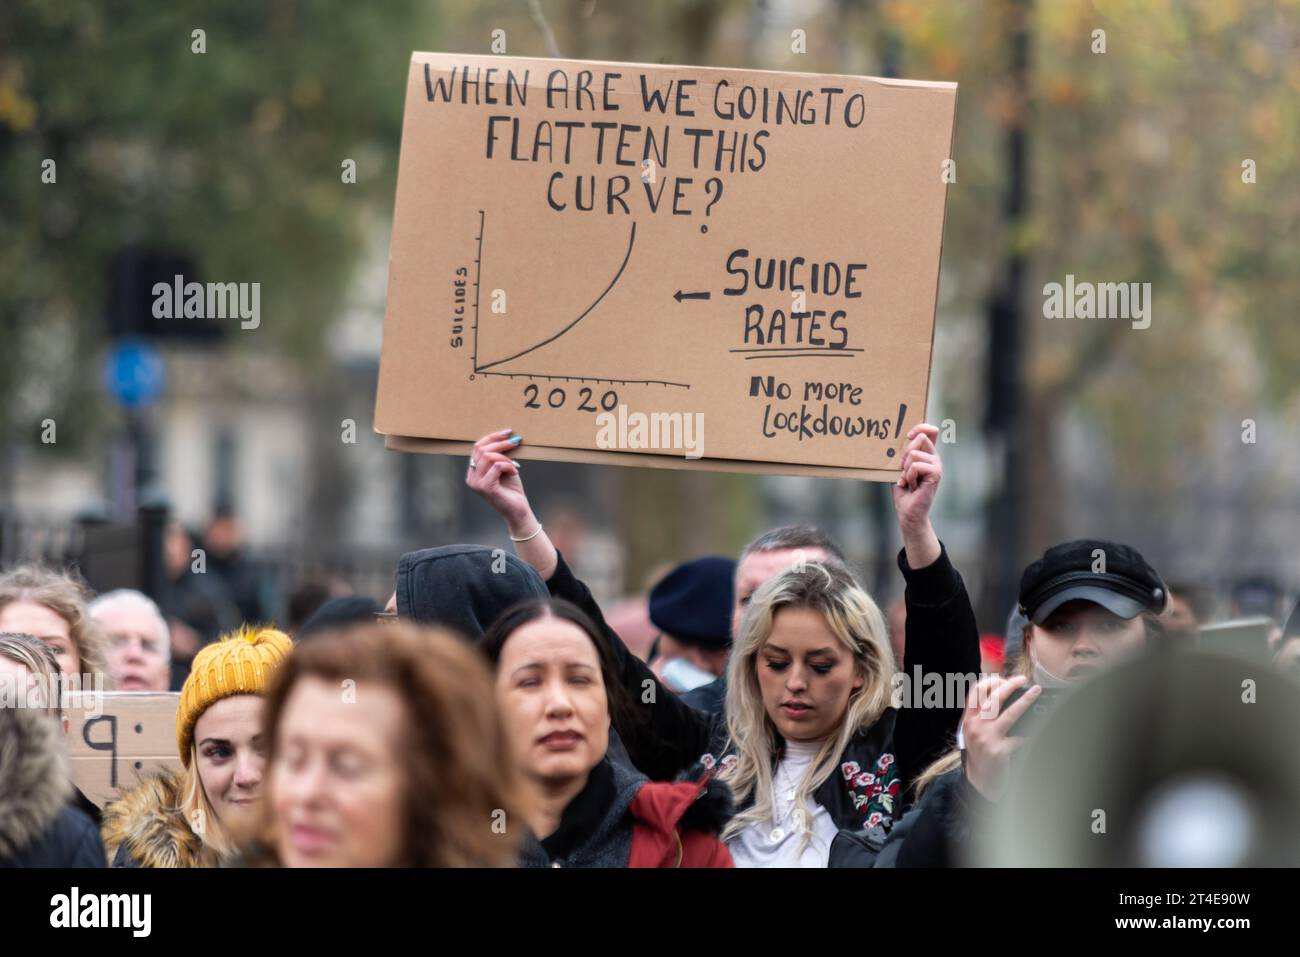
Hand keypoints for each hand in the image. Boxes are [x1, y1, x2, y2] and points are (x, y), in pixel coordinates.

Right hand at [465, 429, 533, 534]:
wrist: (518, 510)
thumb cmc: (512, 489)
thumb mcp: (504, 468)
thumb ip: (498, 455)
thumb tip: (504, 436)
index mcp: (473, 471)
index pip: (477, 447)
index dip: (492, 437)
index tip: (508, 432)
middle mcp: (471, 477)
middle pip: (481, 449)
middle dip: (500, 443)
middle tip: (516, 442)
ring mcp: (476, 483)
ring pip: (489, 456)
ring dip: (506, 458)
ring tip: (514, 466)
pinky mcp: (485, 487)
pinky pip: (497, 466)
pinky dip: (509, 466)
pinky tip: (515, 472)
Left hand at [891, 423, 941, 566]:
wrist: (908, 511)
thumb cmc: (903, 489)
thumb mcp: (899, 467)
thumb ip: (903, 452)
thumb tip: (904, 438)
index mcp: (927, 453)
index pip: (931, 430)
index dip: (921, 426)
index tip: (908, 435)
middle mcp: (934, 457)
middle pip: (921, 437)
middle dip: (905, 453)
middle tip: (903, 470)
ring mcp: (937, 465)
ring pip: (914, 454)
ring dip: (905, 469)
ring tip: (908, 481)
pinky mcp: (936, 474)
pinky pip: (916, 466)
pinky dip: (908, 476)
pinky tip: (911, 486)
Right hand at [960, 675, 1037, 799]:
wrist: (979, 782)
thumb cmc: (980, 755)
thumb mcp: (974, 733)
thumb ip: (983, 716)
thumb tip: (1008, 699)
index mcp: (968, 719)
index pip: (976, 692)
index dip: (990, 682)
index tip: (1002, 678)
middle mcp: (976, 726)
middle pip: (994, 698)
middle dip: (1010, 685)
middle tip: (1022, 680)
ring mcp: (987, 738)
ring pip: (1009, 713)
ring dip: (1025, 700)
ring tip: (1036, 692)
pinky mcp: (999, 750)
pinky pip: (1019, 736)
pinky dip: (1029, 731)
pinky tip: (1037, 728)